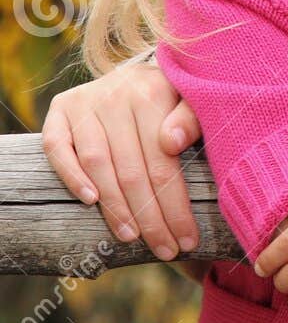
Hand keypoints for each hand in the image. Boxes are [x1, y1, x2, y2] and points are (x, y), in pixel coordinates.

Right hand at [40, 56, 201, 258]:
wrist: (141, 74)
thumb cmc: (174, 99)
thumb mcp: (194, 102)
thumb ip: (192, 119)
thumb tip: (172, 143)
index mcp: (154, 93)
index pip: (163, 163)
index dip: (174, 206)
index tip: (186, 239)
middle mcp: (116, 95)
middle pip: (131, 169)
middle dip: (150, 216)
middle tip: (164, 248)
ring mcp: (85, 101)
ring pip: (97, 163)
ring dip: (114, 206)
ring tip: (131, 236)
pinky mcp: (60, 108)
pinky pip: (58, 147)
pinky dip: (71, 175)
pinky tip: (91, 201)